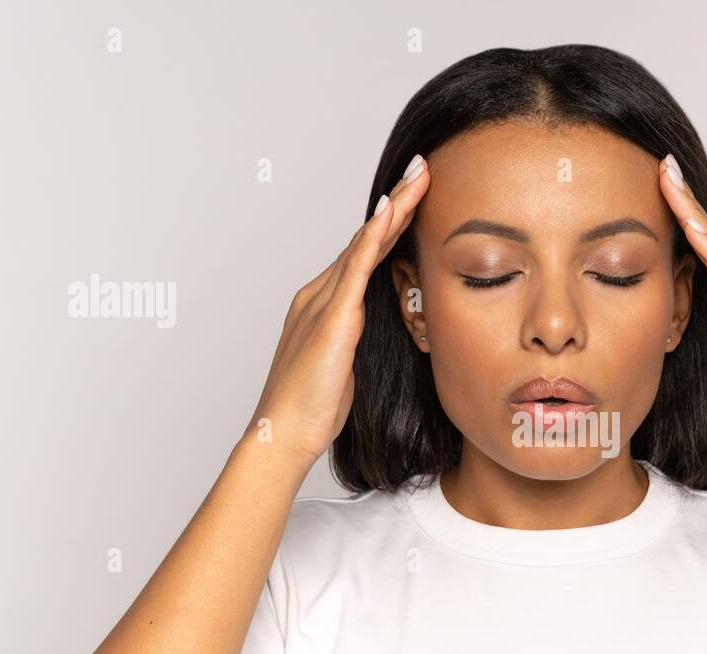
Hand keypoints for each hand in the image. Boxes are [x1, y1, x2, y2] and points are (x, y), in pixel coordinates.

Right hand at [246, 155, 430, 468]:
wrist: (283, 433)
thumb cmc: (312, 409)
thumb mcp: (347, 367)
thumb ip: (360, 341)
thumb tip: (378, 336)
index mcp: (325, 306)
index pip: (364, 255)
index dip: (391, 224)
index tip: (416, 196)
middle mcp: (320, 294)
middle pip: (366, 238)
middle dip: (397, 202)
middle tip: (423, 167)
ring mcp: (323, 302)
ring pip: (364, 243)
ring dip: (393, 207)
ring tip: (419, 176)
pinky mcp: (332, 318)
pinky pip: (356, 268)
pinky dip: (374, 236)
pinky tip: (391, 211)